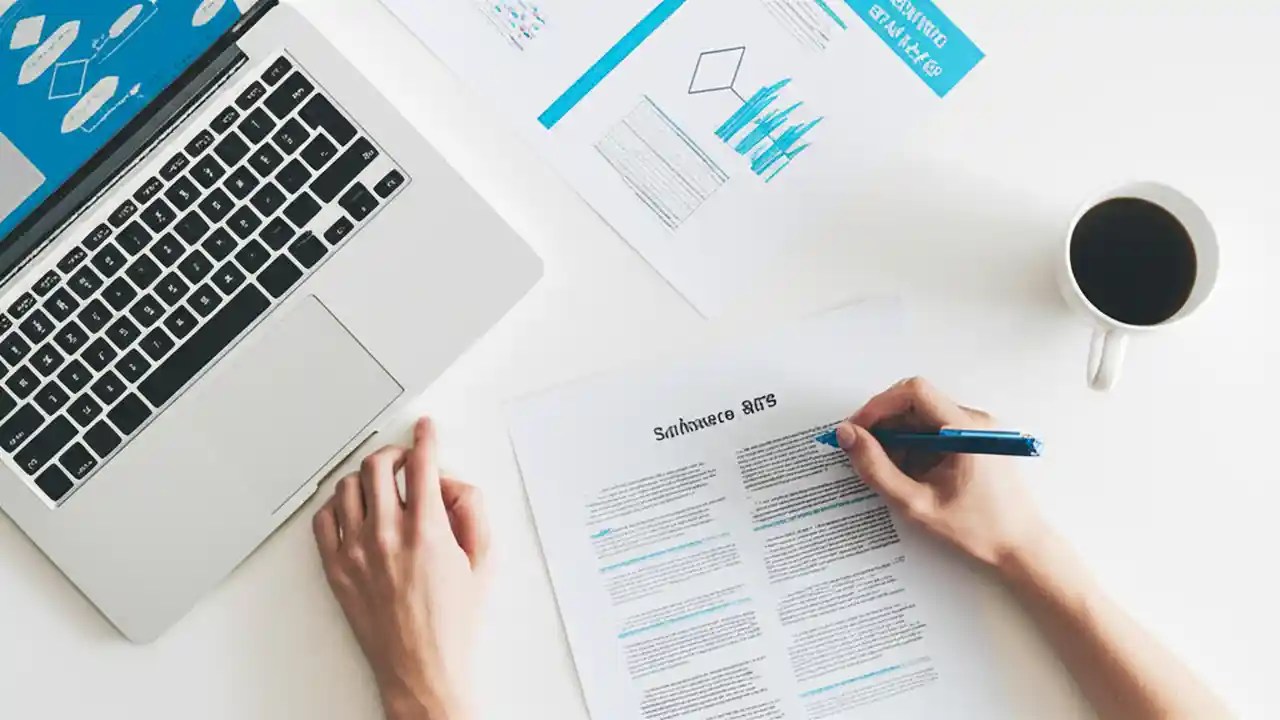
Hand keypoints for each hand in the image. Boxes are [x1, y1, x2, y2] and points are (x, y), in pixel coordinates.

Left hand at [313, 418, 490, 719]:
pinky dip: (336, 506)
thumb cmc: (451, 624)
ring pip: (347, 487)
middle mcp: (387, 536)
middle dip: (394, 453)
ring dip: (365, 477)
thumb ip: (474, 514)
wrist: (422, 668)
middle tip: (403, 458)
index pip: (422, 464)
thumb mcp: (482, 563)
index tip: (425, 429)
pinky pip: (323, 520)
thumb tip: (455, 486)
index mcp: (428, 531)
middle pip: (378, 466)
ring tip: (379, 485)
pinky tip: (353, 511)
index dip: (425, 438)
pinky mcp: (336, 569)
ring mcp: (356, 551)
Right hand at [836, 378, 1046, 568]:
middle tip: (862, 452)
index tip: (857, 429)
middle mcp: (974, 421)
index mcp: (965, 429)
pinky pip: (934, 431)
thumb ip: (876, 468)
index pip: (914, 392)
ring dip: (897, 439)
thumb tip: (848, 436)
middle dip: (883, 424)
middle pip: (915, 402)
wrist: (1021, 547)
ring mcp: (976, 430)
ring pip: (922, 418)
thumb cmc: (978, 530)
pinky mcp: (974, 441)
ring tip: (889, 473)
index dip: (878, 405)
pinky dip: (913, 448)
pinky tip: (909, 476)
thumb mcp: (917, 504)